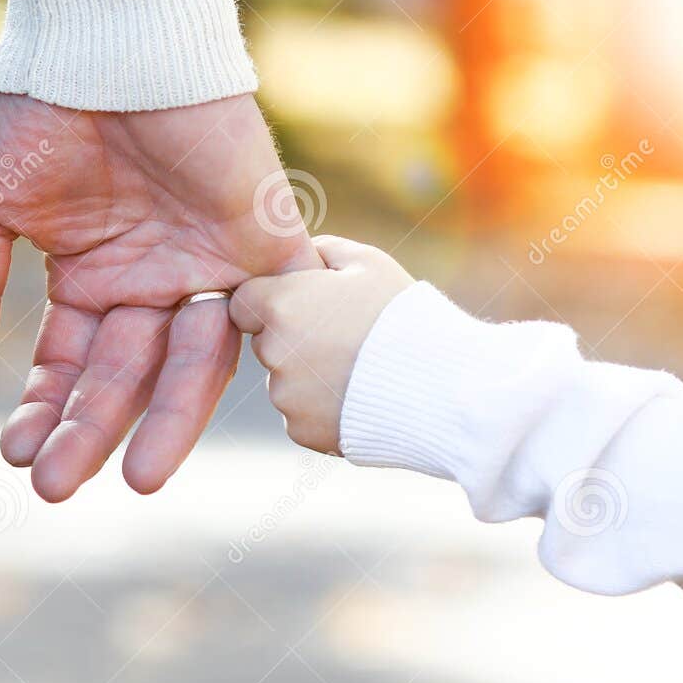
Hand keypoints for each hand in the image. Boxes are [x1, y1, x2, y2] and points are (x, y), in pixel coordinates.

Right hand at [0, 91, 321, 500]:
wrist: (111, 39)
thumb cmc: (41, 109)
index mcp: (91, 275)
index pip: (71, 364)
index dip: (46, 410)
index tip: (17, 455)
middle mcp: (151, 280)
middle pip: (127, 376)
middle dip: (90, 431)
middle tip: (57, 488)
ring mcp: (211, 265)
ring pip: (194, 363)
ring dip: (166, 421)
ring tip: (139, 479)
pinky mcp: (266, 243)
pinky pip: (275, 318)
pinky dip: (259, 364)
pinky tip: (226, 412)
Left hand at [229, 236, 412, 452]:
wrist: (438, 387)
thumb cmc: (404, 316)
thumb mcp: (369, 263)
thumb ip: (324, 252)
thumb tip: (305, 254)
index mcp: (281, 305)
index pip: (244, 303)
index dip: (272, 303)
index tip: (305, 308)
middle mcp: (273, 352)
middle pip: (266, 343)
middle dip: (294, 340)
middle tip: (342, 340)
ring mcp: (284, 396)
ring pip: (285, 381)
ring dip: (309, 377)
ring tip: (359, 371)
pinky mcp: (300, 430)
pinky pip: (302, 415)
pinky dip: (322, 409)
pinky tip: (359, 398)